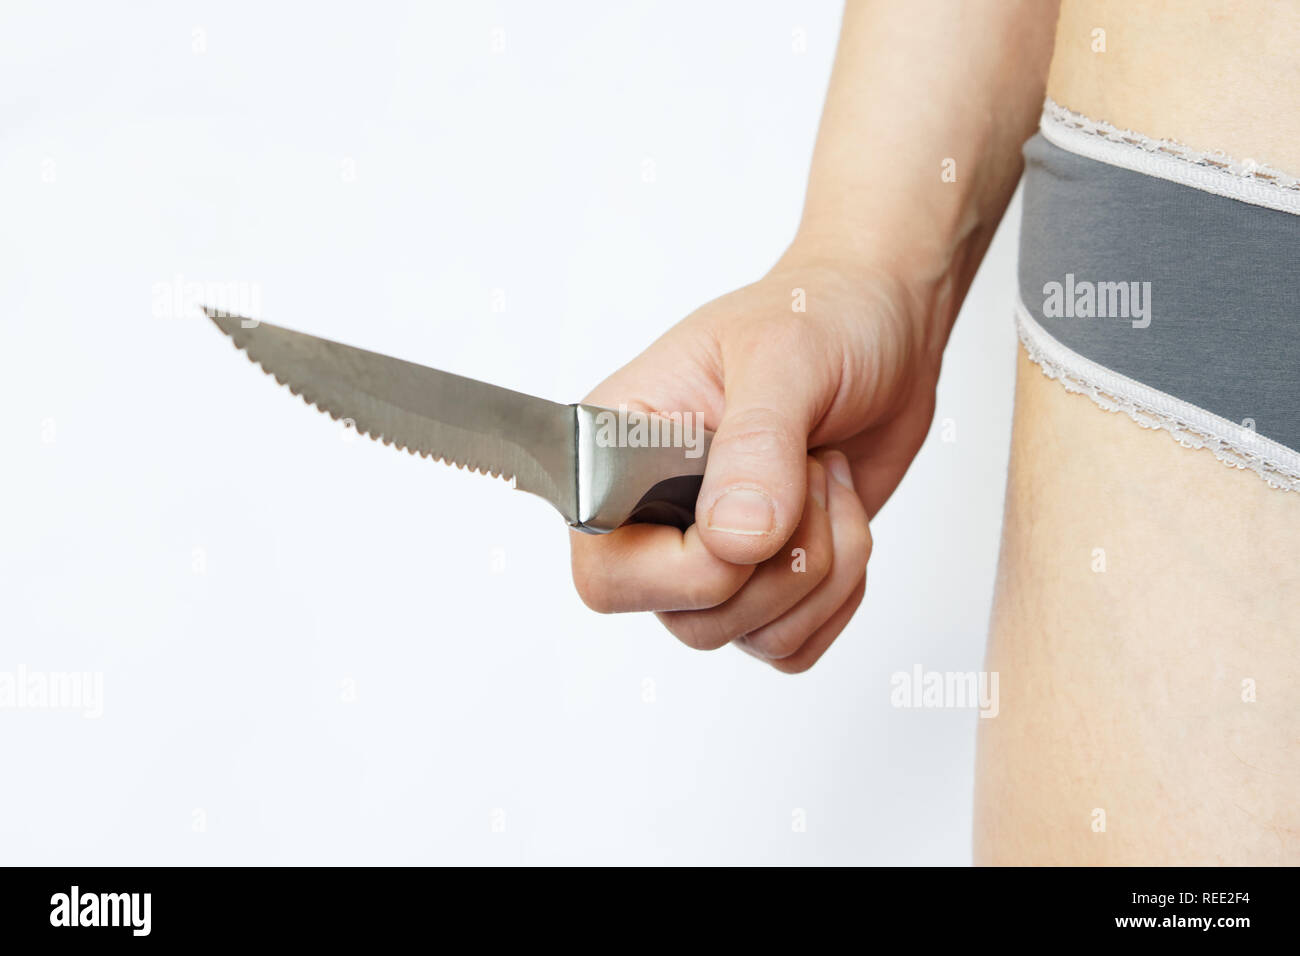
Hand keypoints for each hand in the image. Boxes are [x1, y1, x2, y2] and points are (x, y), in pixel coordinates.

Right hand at [569, 253, 941, 671]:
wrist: (881, 331)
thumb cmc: (818, 319)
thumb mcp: (785, 358)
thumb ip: (756, 446)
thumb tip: (734, 538)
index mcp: (614, 452)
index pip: (605, 571)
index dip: (689, 565)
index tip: (755, 504)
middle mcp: (649, 517)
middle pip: (687, 621)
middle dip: (780, 564)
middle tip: (808, 473)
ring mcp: (704, 556)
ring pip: (747, 637)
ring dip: (821, 570)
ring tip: (826, 482)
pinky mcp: (760, 583)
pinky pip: (790, 645)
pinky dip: (838, 596)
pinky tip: (840, 521)